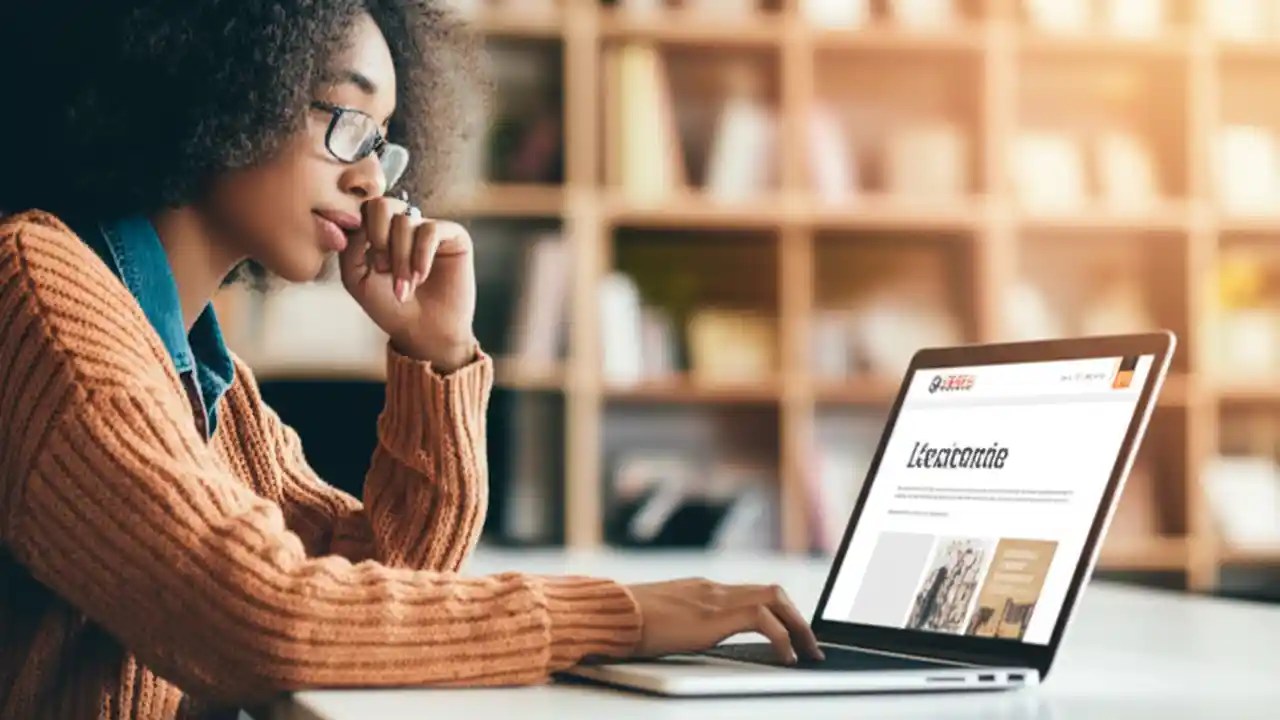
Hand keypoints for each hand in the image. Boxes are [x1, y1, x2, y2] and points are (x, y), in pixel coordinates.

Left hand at [339, 196, 477, 371]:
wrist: (423, 331)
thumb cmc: (390, 307)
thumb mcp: (356, 277)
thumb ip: (350, 245)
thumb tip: (358, 219)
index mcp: (378, 231)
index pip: (363, 208)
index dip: (362, 232)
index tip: (369, 264)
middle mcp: (403, 226)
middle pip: (382, 204)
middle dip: (379, 239)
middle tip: (382, 269)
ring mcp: (427, 229)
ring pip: (406, 222)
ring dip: (401, 259)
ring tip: (405, 287)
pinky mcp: (453, 236)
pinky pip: (431, 230)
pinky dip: (421, 256)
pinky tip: (421, 277)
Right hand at [625, 579, 823, 664]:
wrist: (609, 615)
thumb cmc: (626, 624)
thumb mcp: (662, 623)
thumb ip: (682, 626)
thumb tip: (689, 641)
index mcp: (703, 591)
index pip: (753, 592)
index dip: (780, 612)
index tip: (794, 635)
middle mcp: (713, 589)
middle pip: (773, 592)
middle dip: (798, 619)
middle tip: (810, 647)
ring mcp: (715, 598)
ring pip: (776, 599)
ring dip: (798, 626)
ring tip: (806, 653)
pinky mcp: (714, 615)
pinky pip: (763, 620)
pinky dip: (781, 638)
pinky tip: (785, 658)